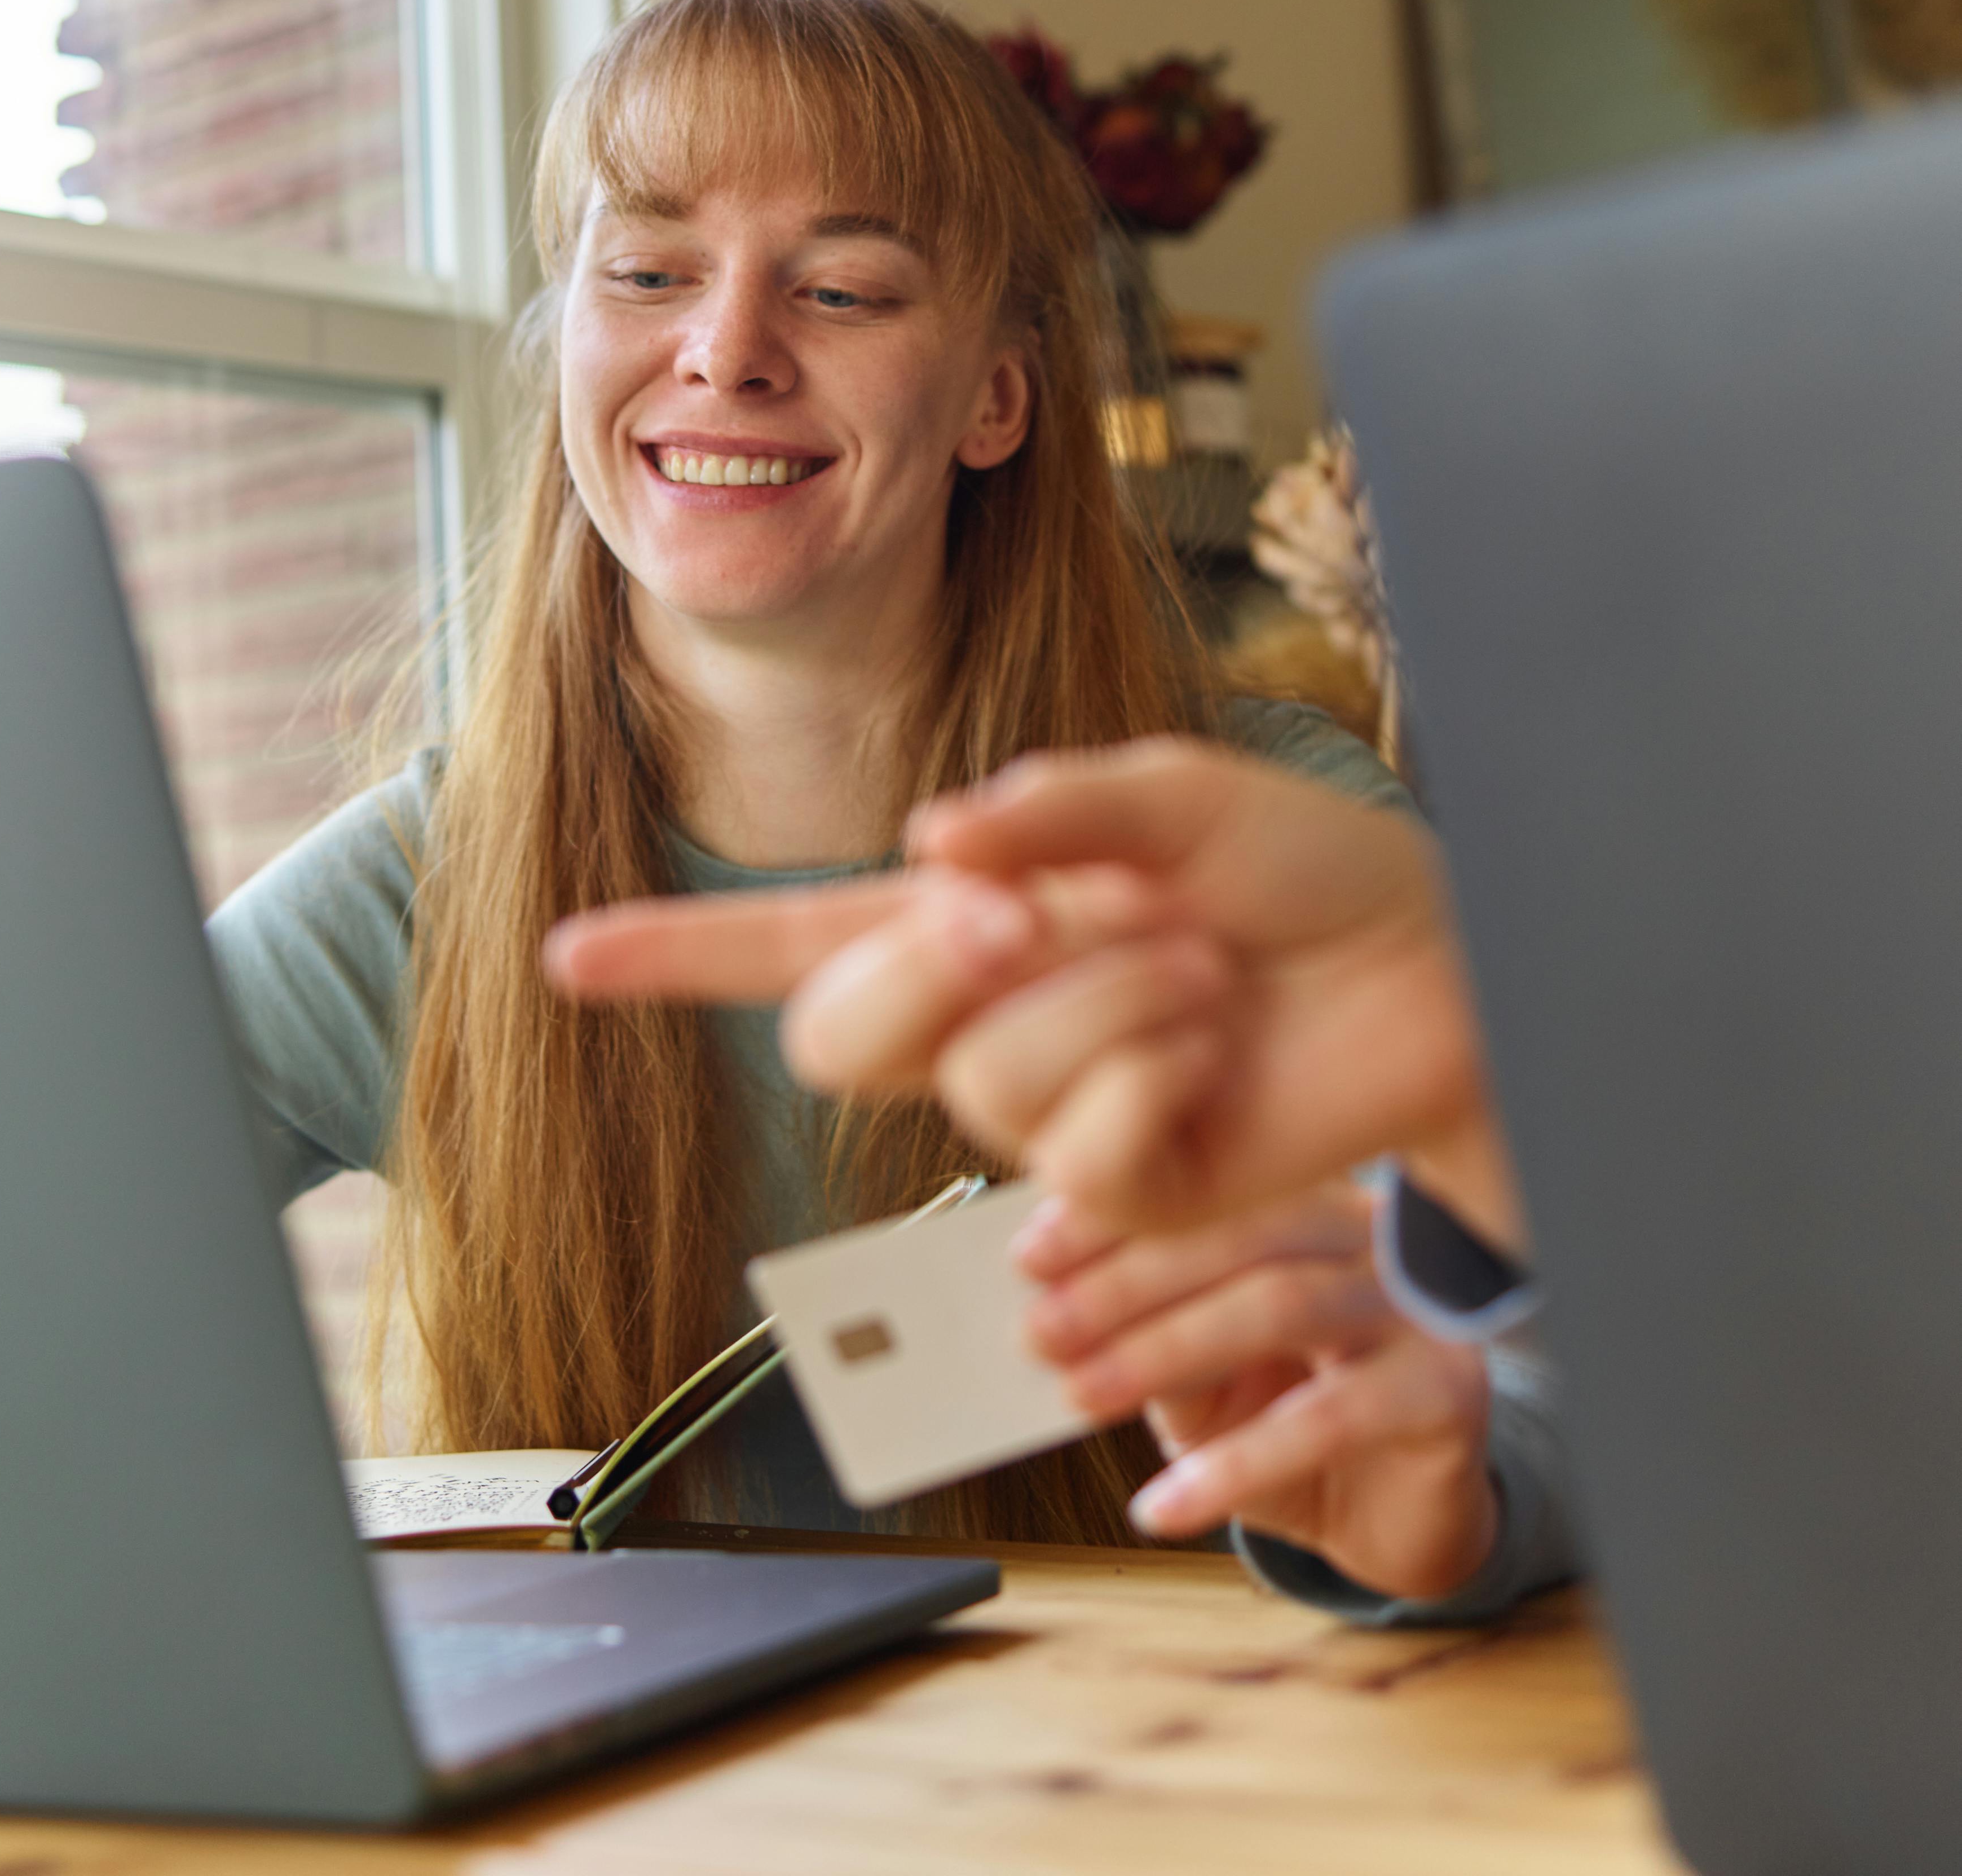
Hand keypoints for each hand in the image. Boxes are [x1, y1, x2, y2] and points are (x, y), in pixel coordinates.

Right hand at [548, 738, 1512, 1244]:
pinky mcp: (1113, 1189)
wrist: (1422, 968)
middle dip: (918, 965)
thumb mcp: (1168, 799)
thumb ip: (1045, 814)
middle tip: (1025, 914)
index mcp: (971, 915)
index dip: (673, 949)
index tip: (565, 954)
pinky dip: (1154, 1072)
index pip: (790, 938)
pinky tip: (1214, 1046)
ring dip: (1105, 1001)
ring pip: (978, 1074)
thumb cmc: (1294, 869)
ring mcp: (1041, 1111)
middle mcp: (984, 1018)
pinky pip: (1073, 1144)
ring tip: (1204, 970)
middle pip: (836, 1032)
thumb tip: (932, 849)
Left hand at [1016, 1189, 1498, 1603]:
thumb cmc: (1290, 1421)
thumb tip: (1051, 1310)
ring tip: (1081, 1396)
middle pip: (1239, 1234)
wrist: (1397, 1518)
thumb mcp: (1204, 1377)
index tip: (1028, 1256)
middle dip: (1125, 1283)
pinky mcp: (1445, 1391)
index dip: (1112, 1219)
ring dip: (1165, 1351)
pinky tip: (1165, 1505)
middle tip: (1041, 1331)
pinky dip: (1235, 1465)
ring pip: (1281, 1303)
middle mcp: (1368, 1232)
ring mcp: (1415, 1305)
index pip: (1204, 1189)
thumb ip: (1149, 1330)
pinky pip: (1329, 1419)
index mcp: (1306, 1203)